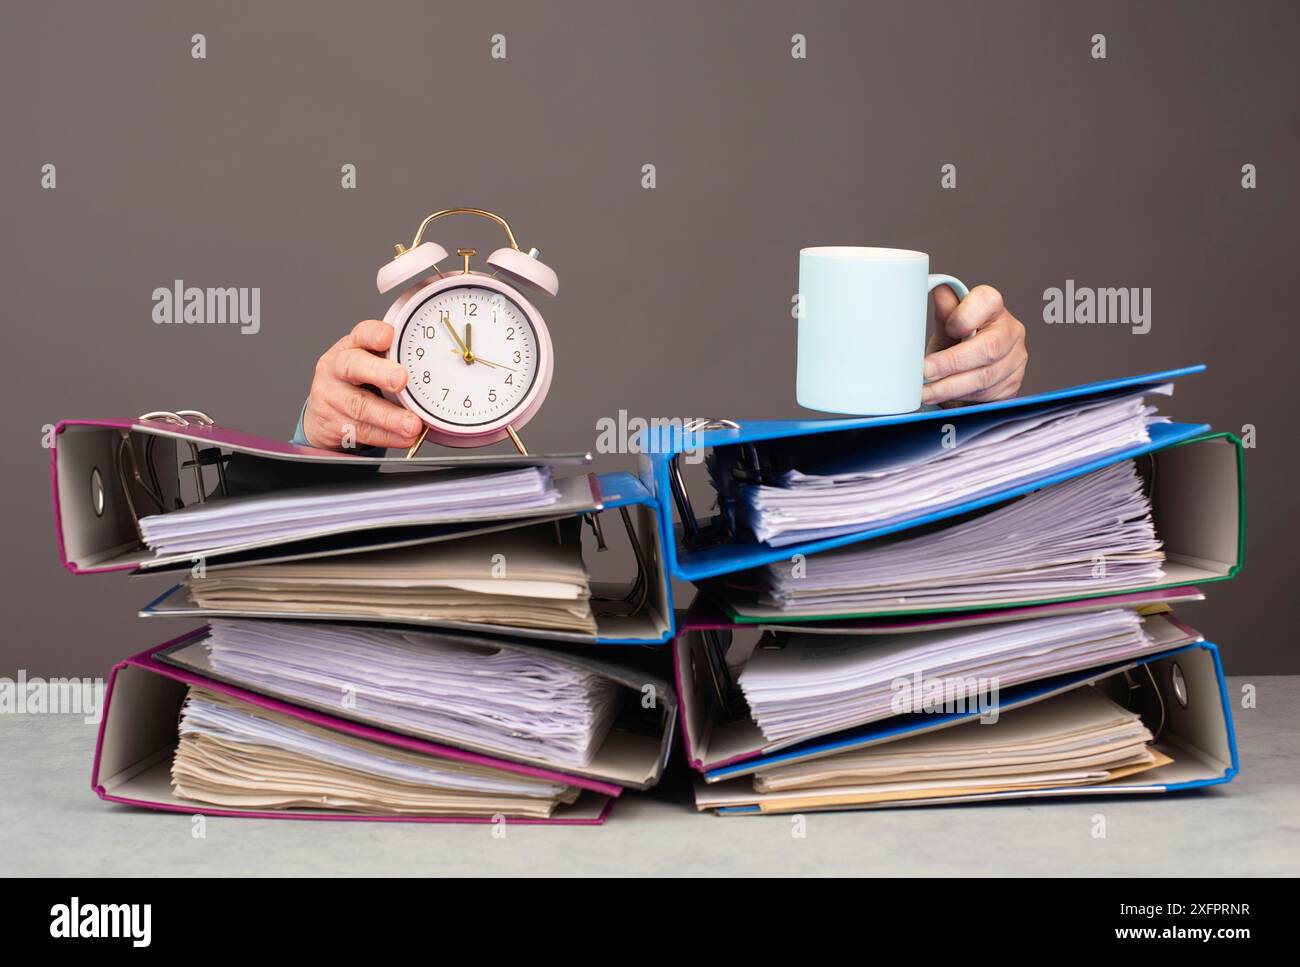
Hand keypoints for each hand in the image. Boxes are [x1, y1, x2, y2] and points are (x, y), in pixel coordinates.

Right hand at [303, 320, 422, 450]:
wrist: (325, 414)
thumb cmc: (359, 383)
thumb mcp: (372, 363)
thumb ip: (395, 360)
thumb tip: (441, 364)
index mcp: (351, 346)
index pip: (361, 333)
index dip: (374, 334)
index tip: (389, 337)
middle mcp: (337, 368)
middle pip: (354, 366)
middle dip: (379, 372)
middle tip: (401, 380)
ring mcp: (332, 396)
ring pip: (360, 406)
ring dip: (390, 417)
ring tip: (413, 424)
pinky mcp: (333, 423)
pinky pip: (363, 431)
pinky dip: (388, 437)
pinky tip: (405, 438)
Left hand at [922, 284, 1027, 405]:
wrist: (964, 375)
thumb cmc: (955, 345)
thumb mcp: (945, 330)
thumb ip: (945, 313)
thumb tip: (939, 289)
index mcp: (994, 309)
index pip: (987, 301)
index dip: (965, 316)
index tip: (948, 329)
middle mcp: (1011, 331)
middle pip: (988, 347)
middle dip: (951, 363)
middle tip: (925, 372)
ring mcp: (1016, 359)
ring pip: (985, 376)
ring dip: (950, 387)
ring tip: (925, 391)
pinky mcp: (1012, 385)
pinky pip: (987, 394)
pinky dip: (960, 397)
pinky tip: (942, 398)